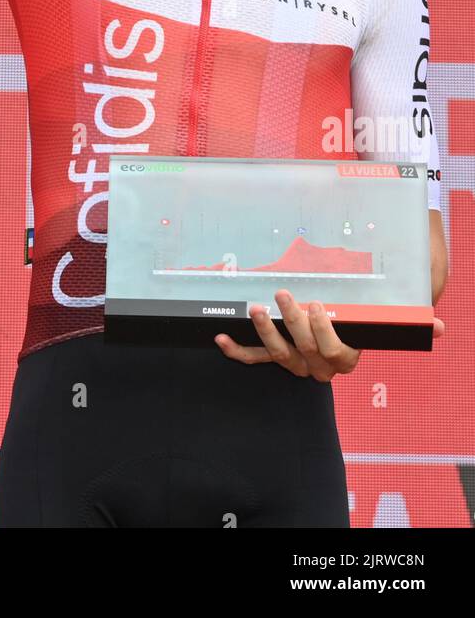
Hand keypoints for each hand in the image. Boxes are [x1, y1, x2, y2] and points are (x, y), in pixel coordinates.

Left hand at [214, 289, 445, 380]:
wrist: (338, 343)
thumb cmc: (359, 325)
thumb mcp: (380, 323)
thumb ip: (405, 323)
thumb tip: (440, 327)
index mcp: (343, 359)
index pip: (334, 350)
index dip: (325, 331)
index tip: (319, 305)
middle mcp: (316, 367)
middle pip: (304, 349)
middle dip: (293, 321)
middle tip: (285, 294)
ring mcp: (292, 363)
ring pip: (278, 355)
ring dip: (266, 331)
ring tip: (258, 308)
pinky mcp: (272, 358)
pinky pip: (253, 359)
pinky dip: (236, 350)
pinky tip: (220, 336)